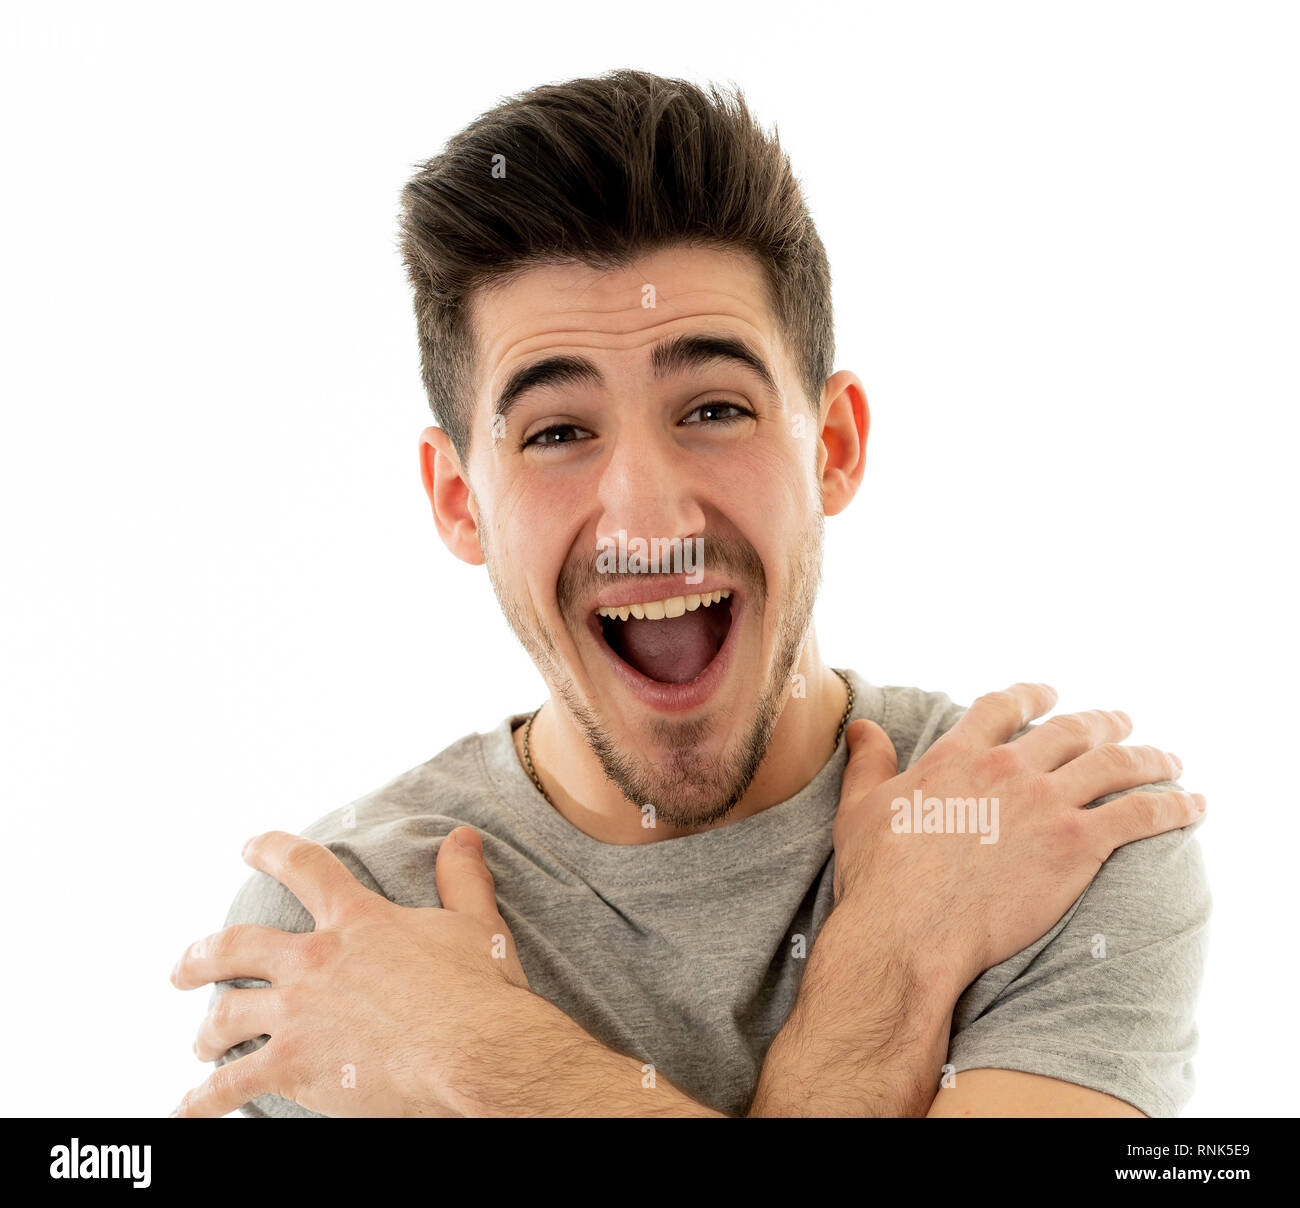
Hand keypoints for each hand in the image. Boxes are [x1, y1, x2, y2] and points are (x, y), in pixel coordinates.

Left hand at [169, 826, 529, 1116]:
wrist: (472, 1052)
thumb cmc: (479, 990)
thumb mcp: (476, 923)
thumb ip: (463, 878)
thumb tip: (462, 836)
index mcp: (356, 920)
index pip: (304, 867)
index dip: (271, 850)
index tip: (248, 847)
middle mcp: (314, 960)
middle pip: (236, 947)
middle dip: (202, 957)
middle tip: (184, 968)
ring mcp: (296, 1015)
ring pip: (226, 1016)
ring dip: (206, 1031)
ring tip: (200, 1042)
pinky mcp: (292, 1067)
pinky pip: (230, 1085)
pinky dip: (202, 1098)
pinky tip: (186, 1107)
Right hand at [831, 682, 1203, 994]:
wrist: (910, 930)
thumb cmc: (879, 875)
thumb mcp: (860, 806)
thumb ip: (868, 763)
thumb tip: (863, 727)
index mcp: (958, 756)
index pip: (1003, 708)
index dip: (1030, 696)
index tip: (1048, 694)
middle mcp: (1008, 769)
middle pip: (1069, 730)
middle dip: (1101, 722)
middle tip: (1121, 722)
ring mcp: (1046, 804)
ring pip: (1113, 764)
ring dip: (1147, 755)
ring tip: (1168, 757)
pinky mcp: (1078, 845)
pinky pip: (1139, 814)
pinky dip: (1173, 805)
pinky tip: (1193, 803)